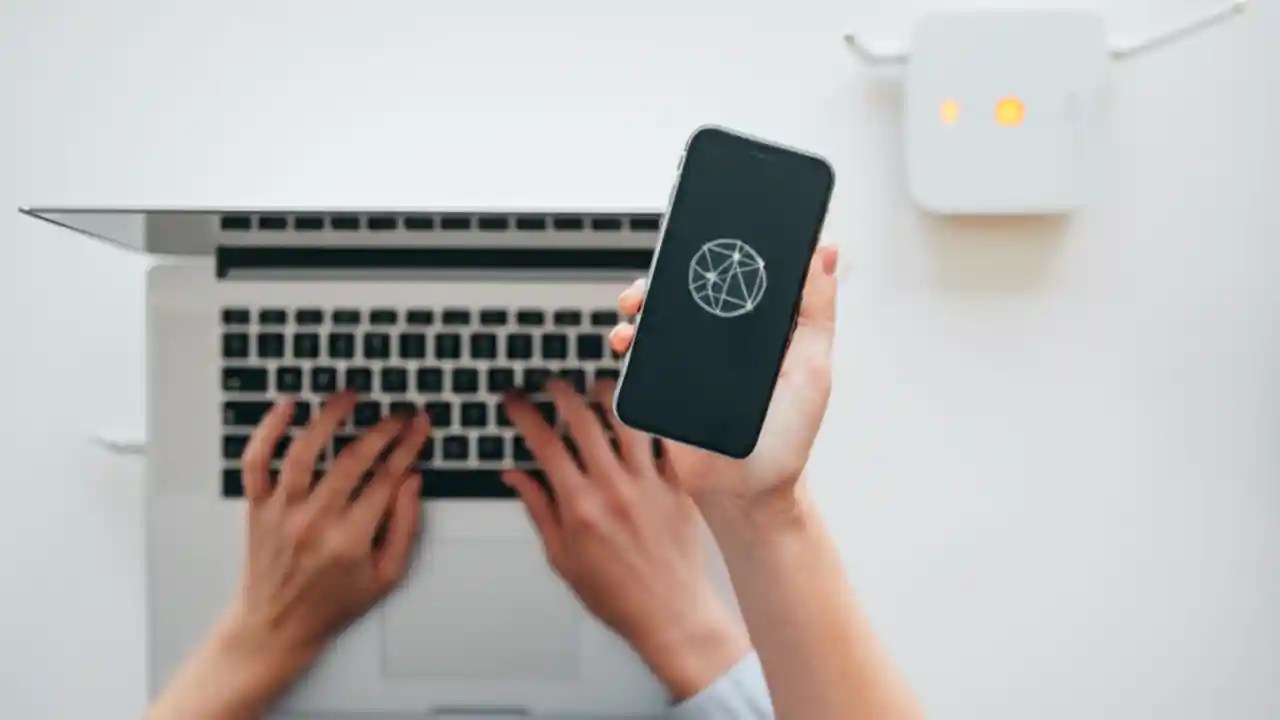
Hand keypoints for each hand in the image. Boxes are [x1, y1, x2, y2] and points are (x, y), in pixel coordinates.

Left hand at [148, 394, 428, 719]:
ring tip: (349, 396)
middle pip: (354, 459)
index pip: (387, 478)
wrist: (276, 626)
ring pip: (306, 450)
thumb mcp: (386, 576)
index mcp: (350, 540)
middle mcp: (315, 521)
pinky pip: (256, 462)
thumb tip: (412, 481)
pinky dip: (267, 430)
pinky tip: (286, 407)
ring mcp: (282, 512)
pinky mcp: (257, 508)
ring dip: (330, 416)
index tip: (419, 426)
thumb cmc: (331, 604)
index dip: (409, 446)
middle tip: (398, 413)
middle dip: (383, 429)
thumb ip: (404, 527)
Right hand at [502, 379, 749, 700]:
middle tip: (552, 385)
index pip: (544, 443)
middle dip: (562, 392)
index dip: (524, 413)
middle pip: (583, 419)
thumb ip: (538, 509)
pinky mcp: (677, 486)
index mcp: (579, 506)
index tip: (515, 401)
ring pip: (627, 419)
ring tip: (596, 388)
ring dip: (608, 394)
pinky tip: (639, 413)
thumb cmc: (616, 594)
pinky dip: (651, 421)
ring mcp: (649, 483)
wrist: (669, 614)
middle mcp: (614, 488)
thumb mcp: (562, 556)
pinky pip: (666, 441)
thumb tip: (514, 476)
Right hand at [610, 246, 839, 512]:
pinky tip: (627, 336)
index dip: (732, 244)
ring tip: (637, 300)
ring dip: (643, 296)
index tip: (718, 221)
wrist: (744, 492)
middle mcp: (726, 336)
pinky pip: (639, 347)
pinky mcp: (664, 377)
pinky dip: (627, 334)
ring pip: (661, 310)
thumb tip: (827, 251)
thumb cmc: (786, 437)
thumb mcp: (812, 368)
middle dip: (675, 265)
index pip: (745, 271)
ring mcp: (692, 355)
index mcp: (764, 326)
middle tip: (668, 258)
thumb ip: (816, 312)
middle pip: (694, 283)